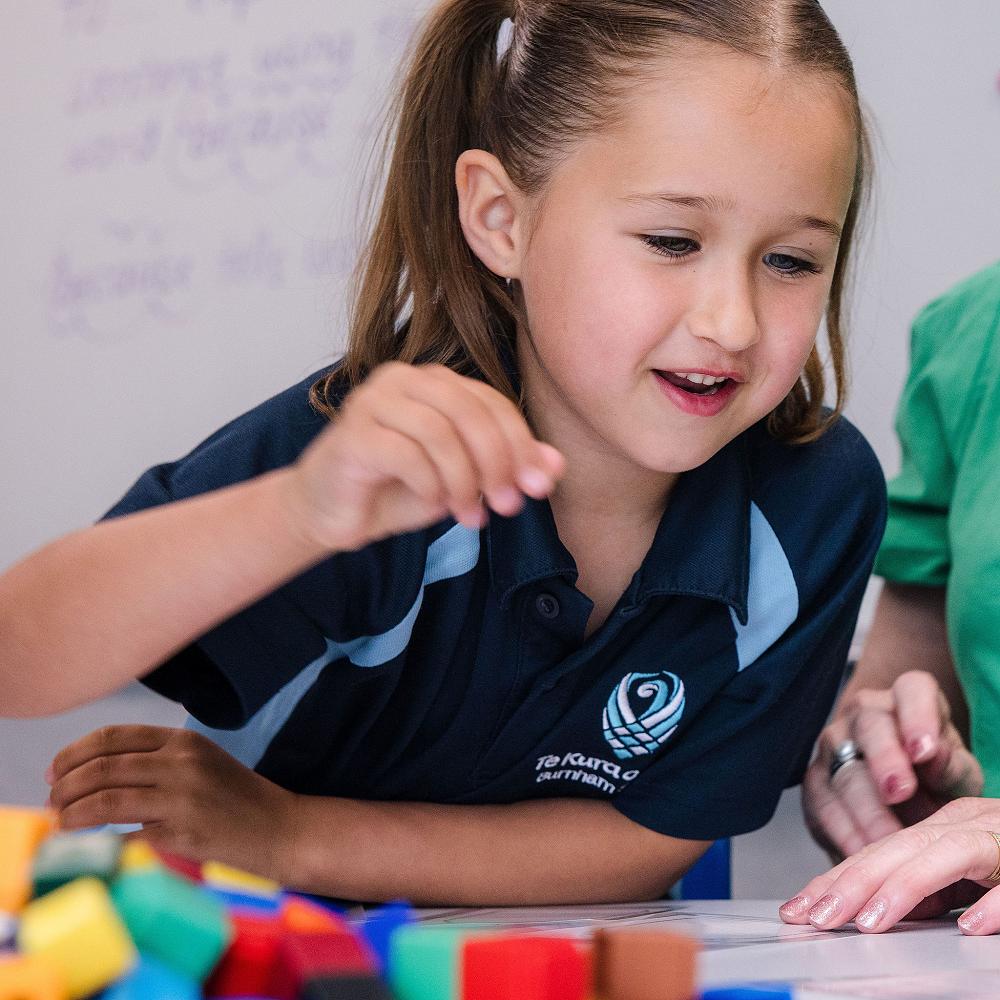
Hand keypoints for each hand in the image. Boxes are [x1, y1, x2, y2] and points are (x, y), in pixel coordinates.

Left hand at [46, 726, 300, 882]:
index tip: (55, 771)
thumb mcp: (201, 762)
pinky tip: (95, 846)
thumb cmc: (236, 798)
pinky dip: (103, 843)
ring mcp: (183, 798)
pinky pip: (126, 837)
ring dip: (72, 814)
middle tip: (53, 801)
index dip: (74, 753)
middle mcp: (182, 763)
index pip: (113, 736)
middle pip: (103, 767)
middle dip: (65, 785)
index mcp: (184, 740)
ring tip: (62, 823)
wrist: (280, 827)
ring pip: (105, 801)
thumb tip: (95, 774)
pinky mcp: (183, 833)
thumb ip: (156, 761)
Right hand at [286, 362, 564, 551]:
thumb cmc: (399, 489)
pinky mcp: (353, 434)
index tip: (536, 488)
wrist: (334, 513)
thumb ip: (506, 466)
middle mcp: (403, 380)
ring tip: (469, 514)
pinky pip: (406, 454)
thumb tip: (556, 466)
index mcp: (434, 381)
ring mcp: (372, 401)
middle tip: (507, 506)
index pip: (492, 402)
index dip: (521, 444)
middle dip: (497, 463)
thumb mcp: (464, 480)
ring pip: (439, 431)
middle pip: (469, 411)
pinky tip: (433, 505)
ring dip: (464, 480)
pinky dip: (429, 485)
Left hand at [780, 796, 999, 934]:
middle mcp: (967, 824)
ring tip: (870, 923)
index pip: (877, 852)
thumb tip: (870, 910)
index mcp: (942, 827)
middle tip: (817, 917)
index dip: (835, 879)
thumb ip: (922, 886)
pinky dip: (996, 903)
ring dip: (904, 889)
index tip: (799, 909)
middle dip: (850, 884)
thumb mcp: (962, 873)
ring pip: (944, 855)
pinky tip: (970, 926)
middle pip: (897, 849)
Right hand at [802, 670, 982, 859]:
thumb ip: (950, 765)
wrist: (908, 799)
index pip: (912, 691)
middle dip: (884, 760)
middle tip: (900, 792)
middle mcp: (865, 713)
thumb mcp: (957, 774)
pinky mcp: (815, 780)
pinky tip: (863, 853)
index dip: (918, 716)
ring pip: (842, 768)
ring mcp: (833, 743)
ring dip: (866, 808)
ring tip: (890, 841)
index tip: (926, 750)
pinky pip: (822, 803)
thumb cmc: (938, 778)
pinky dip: (843, 830)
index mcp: (909, 699)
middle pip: (869, 725)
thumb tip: (934, 755)